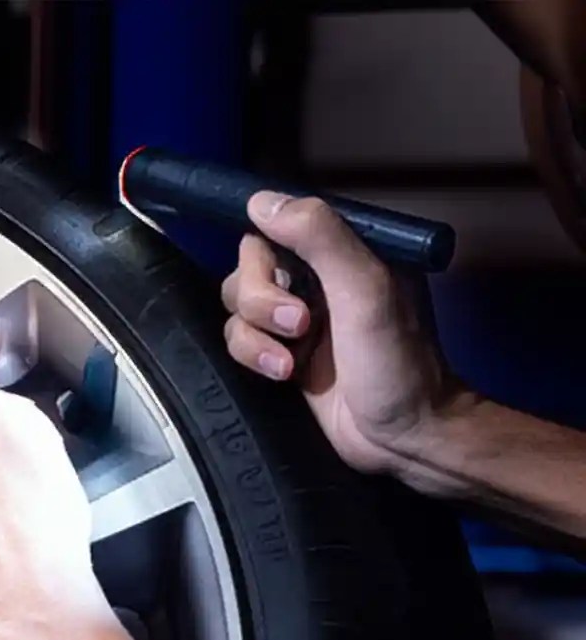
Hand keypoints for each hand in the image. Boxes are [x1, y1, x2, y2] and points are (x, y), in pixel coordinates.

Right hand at [221, 192, 464, 494]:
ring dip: (255, 333)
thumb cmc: (398, 362)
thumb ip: (320, 237)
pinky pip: (238, 339)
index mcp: (343, 251)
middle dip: (260, 298)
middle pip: (248, 266)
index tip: (274, 273)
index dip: (264, 249)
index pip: (277, 225)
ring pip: (237, 305)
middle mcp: (315, 278)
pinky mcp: (279, 354)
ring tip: (289, 362)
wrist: (403, 439)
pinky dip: (252, 356)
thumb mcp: (367, 289)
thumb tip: (262, 201)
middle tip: (300, 325)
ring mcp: (295, 318)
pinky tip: (283, 374)